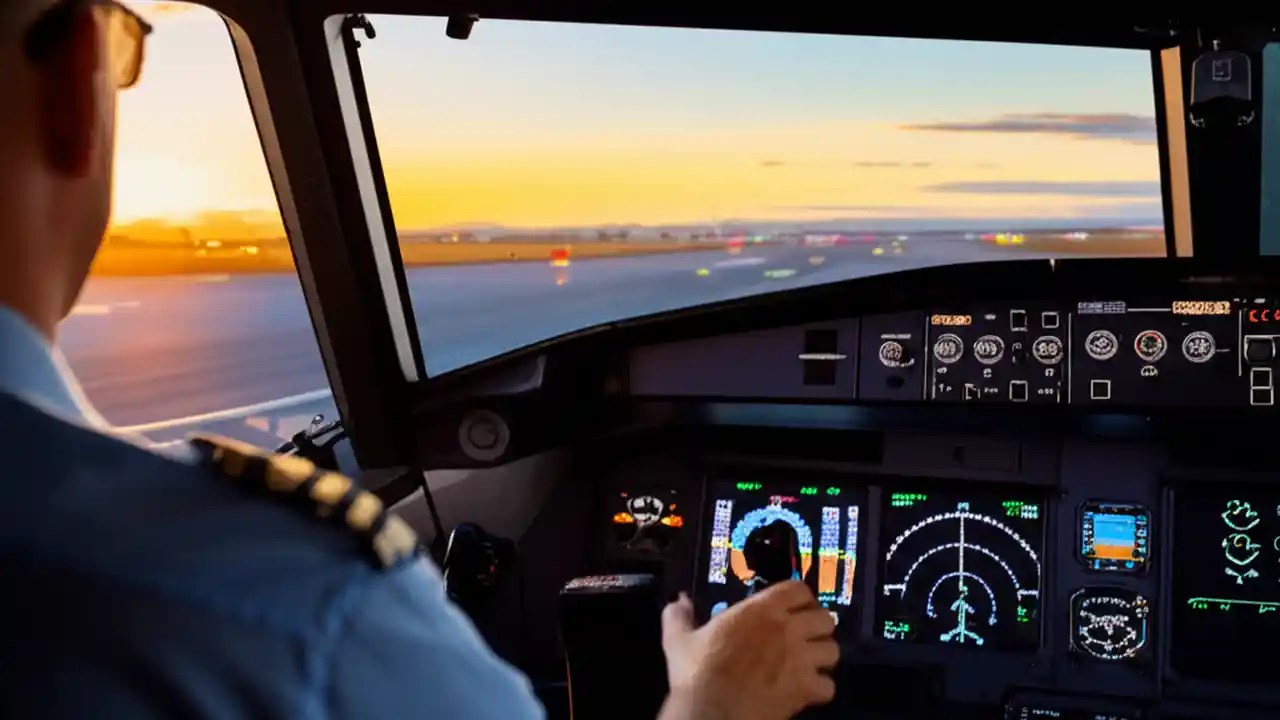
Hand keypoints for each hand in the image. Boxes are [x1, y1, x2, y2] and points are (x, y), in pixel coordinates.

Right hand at [659, 582, 837, 719]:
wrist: (711, 712)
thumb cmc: (696, 672)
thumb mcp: (679, 639)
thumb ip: (679, 616)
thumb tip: (679, 599)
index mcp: (761, 610)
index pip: (798, 589)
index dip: (800, 597)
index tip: (793, 607)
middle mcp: (788, 629)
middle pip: (824, 618)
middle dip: (817, 626)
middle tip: (805, 636)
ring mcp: (801, 659)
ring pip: (833, 650)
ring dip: (822, 656)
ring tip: (809, 663)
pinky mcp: (806, 688)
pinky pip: (829, 686)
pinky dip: (820, 689)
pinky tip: (806, 691)